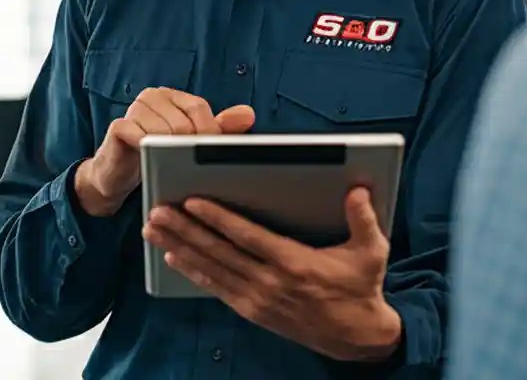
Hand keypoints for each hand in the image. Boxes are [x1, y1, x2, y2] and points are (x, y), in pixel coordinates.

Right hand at [75, 88, 254, 216]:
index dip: (209, 130)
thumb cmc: (155, 155)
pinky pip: (141, 138)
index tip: (212, 152)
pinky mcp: (118, 126)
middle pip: (182, 120)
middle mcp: (152, 96)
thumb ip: (218, 128)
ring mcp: (133, 109)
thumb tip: (249, 114)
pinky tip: (150, 161)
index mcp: (171, 95)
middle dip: (189, 146)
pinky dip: (149, 153)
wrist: (116, 174)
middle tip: (189, 165)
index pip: (198, 106)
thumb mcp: (190, 142)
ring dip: (169, 153)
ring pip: (163, 131)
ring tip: (169, 166)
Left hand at [143, 187, 400, 362]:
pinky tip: (173, 258)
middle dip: (185, 230)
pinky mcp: (254, 312)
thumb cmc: (362, 288)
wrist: (358, 338)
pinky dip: (194, 273)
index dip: (218, 219)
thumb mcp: (371, 252)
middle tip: (157, 212)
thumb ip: (363, 219)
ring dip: (180, 248)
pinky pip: (218, 289)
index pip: (247, 237)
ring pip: (212, 269)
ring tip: (154, 231)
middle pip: (219, 252)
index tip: (193, 202)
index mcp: (296, 263)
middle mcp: (272, 282)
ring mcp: (259, 300)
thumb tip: (358, 189)